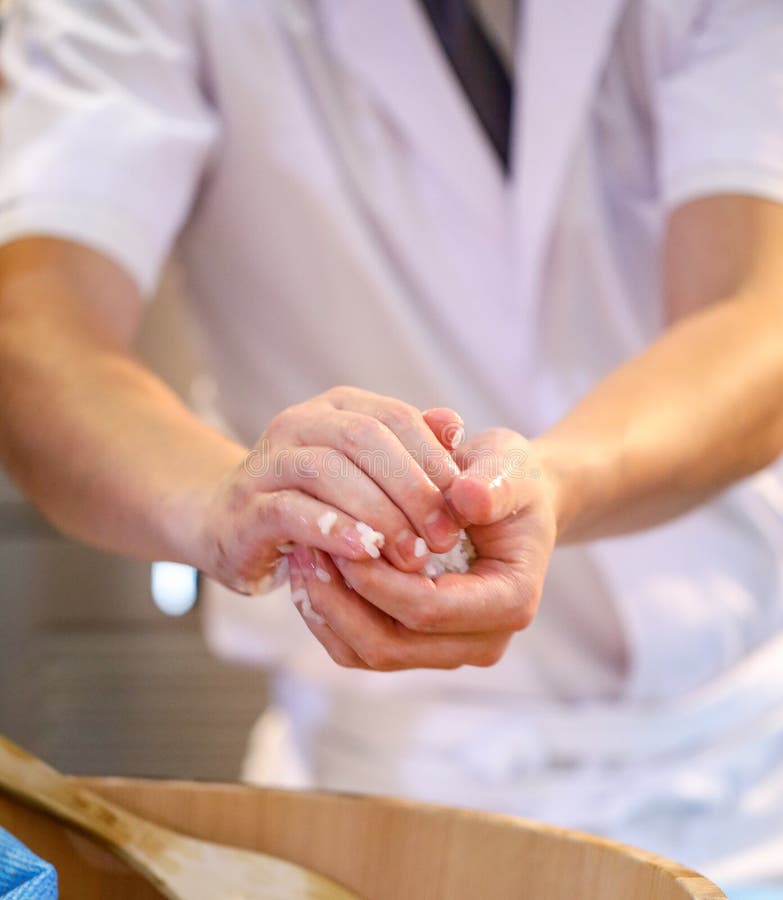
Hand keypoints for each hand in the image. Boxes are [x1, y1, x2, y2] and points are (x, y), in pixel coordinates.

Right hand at [199, 386, 463, 593]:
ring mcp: (268, 461)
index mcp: (339, 408)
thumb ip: (411, 449)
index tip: (464, 507)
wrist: (232, 526)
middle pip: (365, 438)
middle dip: (412, 489)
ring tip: (412, 556)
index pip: (395, 417)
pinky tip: (364, 552)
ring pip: (328, 471)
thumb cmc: (318, 501)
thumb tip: (455, 427)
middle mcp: (300, 423)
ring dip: (378, 513)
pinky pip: (290, 509)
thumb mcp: (369, 473)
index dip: (434, 459)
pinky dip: (331, 529)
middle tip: (444, 538)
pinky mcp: (246, 505)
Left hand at [288, 427, 557, 669]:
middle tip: (304, 545)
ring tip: (301, 553)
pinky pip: (359, 646)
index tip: (340, 534)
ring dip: (327, 608)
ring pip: (368, 652)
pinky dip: (329, 612)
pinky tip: (310, 568)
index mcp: (511, 601)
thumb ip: (494, 483)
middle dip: (340, 599)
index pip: (429, 608)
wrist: (503, 497)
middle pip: (391, 644)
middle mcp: (481, 640)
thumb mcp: (508, 467)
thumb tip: (467, 498)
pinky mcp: (418, 644)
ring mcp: (447, 649)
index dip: (377, 577)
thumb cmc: (506, 479)